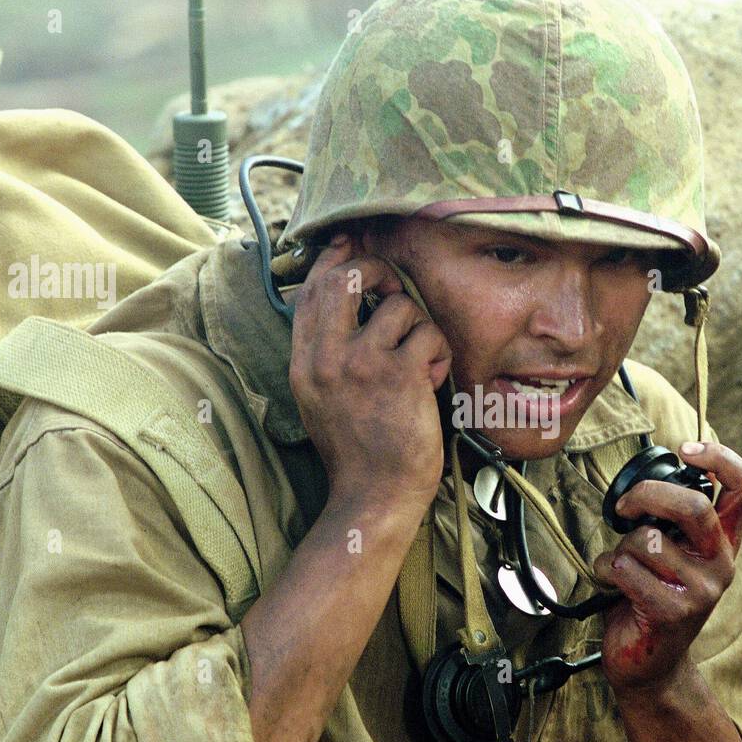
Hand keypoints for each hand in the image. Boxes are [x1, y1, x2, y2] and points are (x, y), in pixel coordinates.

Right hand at [288, 230, 452, 512]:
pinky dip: (437, 351)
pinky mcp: (399, 375)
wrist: (373, 497)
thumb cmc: (358, 450)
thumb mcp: (322, 398)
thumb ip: (326, 352)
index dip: (334, 259)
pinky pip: (427, 333)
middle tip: (393, 290)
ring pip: (398, 305)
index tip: (352, 244)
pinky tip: (432, 379)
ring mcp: (361, 365)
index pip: (312, 291)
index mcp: (304, 363)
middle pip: (347, 279)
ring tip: (420, 358)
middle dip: (377, 270)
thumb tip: (344, 302)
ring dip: (419, 325)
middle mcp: (326, 358)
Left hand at [592, 441, 741, 695]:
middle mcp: (721, 563)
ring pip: (647, 540)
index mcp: (724, 540)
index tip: (685, 450)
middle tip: (625, 506)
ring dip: (620, 547)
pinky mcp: (673, 612)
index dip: (719, 457)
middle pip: (694, 506)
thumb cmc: (650, 595)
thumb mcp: (671, 551)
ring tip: (622, 566)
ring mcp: (701, 590)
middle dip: (648, 494)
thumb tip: (644, 481)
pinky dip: (607, 569)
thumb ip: (670, 519)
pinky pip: (627, 568)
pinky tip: (613, 583)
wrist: (647, 663)